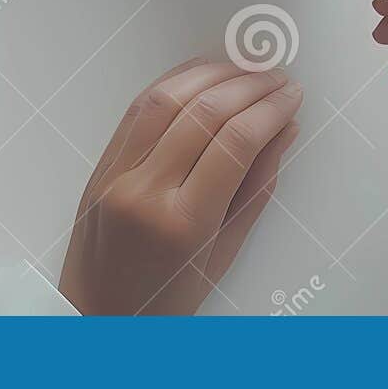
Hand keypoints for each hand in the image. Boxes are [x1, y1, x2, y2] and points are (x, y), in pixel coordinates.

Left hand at [58, 57, 303, 314]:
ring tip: (246, 68)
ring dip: (212, 73)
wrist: (94, 319)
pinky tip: (203, 76)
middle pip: (204, 113)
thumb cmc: (164, 303)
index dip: (270, 110)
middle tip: (277, 78)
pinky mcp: (101, 165)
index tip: (293, 96)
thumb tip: (283, 131)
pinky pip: (139, 108)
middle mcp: (144, 192)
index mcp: (182, 224)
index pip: (235, 143)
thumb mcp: (222, 255)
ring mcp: (116, 175)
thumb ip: (255, 190)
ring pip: (167, 98)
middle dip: (249, 86)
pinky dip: (175, 83)